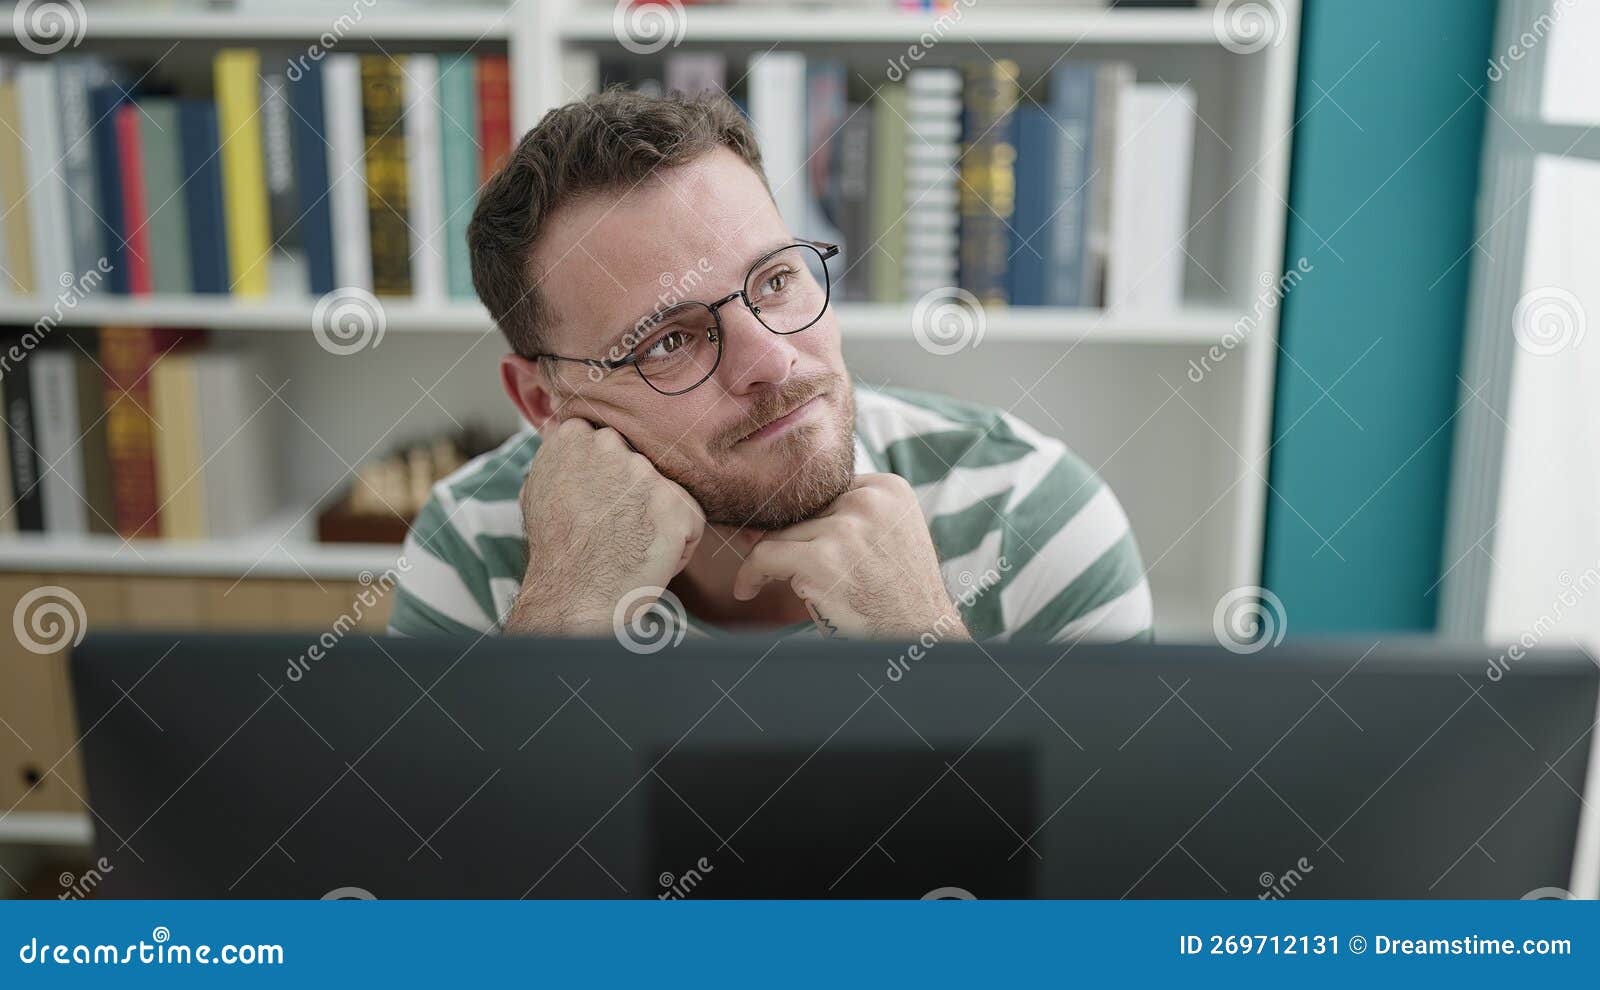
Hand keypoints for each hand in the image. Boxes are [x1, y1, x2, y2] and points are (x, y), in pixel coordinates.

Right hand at [504, 418, 704, 634]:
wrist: (571, 600)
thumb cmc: (557, 554)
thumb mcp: (541, 488)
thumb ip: (564, 457)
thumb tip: (572, 433)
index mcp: (573, 436)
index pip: (616, 439)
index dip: (613, 477)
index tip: (600, 503)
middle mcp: (609, 445)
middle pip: (645, 467)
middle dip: (638, 497)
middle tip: (614, 529)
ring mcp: (643, 472)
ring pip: (669, 493)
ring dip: (658, 521)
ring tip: (628, 546)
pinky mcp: (674, 504)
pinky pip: (692, 523)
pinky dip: (679, 547)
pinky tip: (648, 561)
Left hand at [731, 473, 966, 639]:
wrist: (921, 640)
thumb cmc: (899, 597)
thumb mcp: (883, 541)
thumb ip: (841, 518)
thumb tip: (763, 515)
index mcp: (888, 489)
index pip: (825, 493)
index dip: (808, 522)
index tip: (795, 546)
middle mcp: (869, 501)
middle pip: (802, 512)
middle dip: (791, 544)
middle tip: (782, 572)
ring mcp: (846, 530)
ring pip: (781, 534)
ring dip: (776, 564)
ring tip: (786, 588)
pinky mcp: (823, 560)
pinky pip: (764, 556)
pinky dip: (750, 574)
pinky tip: (748, 590)